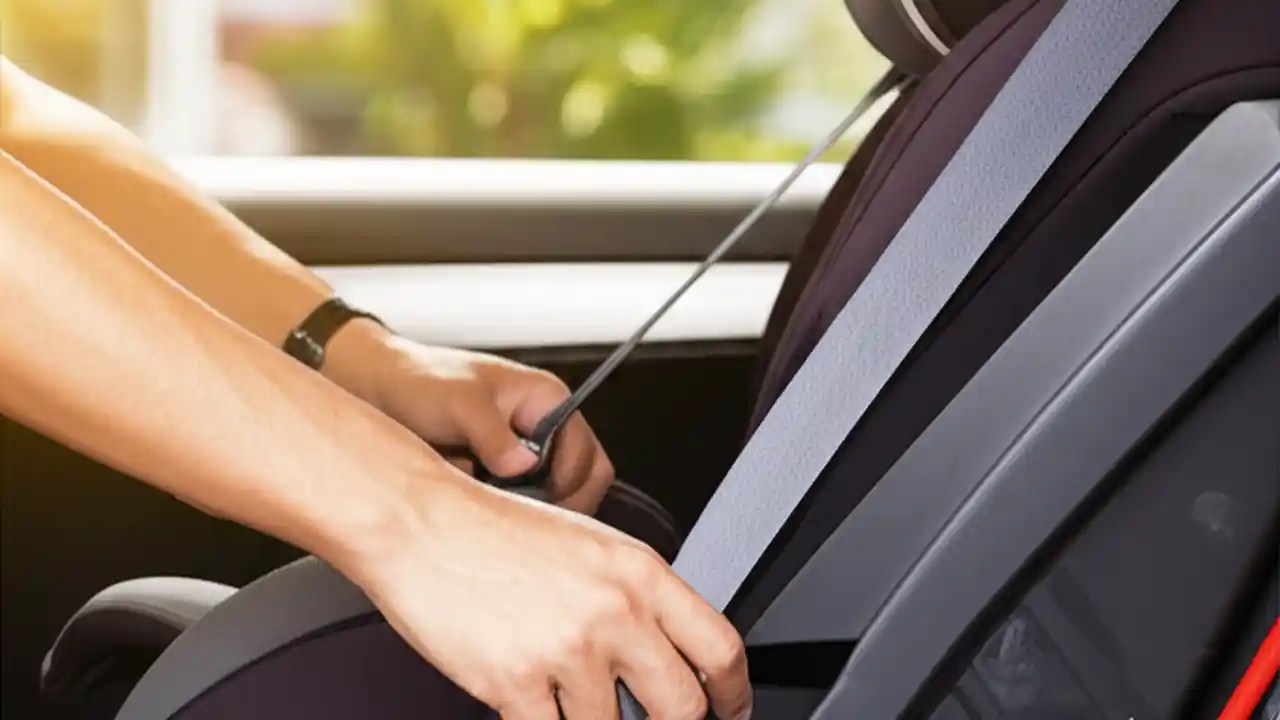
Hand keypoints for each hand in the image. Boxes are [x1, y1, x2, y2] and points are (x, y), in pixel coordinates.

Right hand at [349, 474, 752, 719]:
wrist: (422, 524)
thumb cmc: (496, 530)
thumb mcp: (591, 544)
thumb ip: (636, 596)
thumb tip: (665, 649)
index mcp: (640, 572)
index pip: (720, 648)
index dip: (735, 696)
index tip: (729, 711)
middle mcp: (614, 611)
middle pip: (682, 707)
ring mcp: (567, 650)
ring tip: (565, 697)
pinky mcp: (516, 683)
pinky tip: (533, 708)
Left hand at [367, 338, 614, 513]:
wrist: (375, 389)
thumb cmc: (420, 381)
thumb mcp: (460, 405)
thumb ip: (494, 436)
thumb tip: (524, 465)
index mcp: (547, 402)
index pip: (586, 458)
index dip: (569, 487)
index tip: (538, 509)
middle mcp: (542, 428)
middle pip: (579, 481)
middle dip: (555, 505)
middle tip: (520, 520)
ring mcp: (520, 455)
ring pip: (547, 499)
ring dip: (524, 510)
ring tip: (489, 509)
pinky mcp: (497, 476)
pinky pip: (514, 505)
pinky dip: (499, 512)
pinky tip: (474, 508)